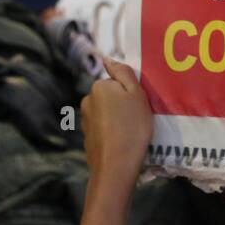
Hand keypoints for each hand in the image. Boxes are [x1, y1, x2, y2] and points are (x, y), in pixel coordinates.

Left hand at [80, 58, 153, 192]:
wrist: (116, 166)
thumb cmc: (132, 127)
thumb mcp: (137, 94)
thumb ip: (123, 73)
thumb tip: (107, 58)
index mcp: (99, 86)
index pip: (117, 82)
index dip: (130, 92)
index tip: (139, 106)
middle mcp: (87, 100)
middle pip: (111, 96)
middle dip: (122, 105)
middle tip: (138, 118)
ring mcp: (85, 120)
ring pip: (106, 112)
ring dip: (117, 119)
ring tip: (131, 132)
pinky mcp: (87, 137)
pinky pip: (103, 128)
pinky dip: (111, 132)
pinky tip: (121, 142)